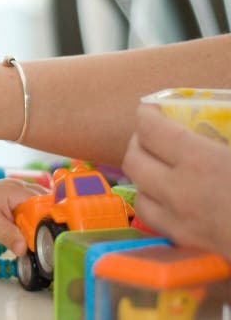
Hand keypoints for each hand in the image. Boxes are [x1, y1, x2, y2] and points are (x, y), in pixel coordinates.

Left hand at [0, 179, 46, 256]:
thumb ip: (10, 237)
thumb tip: (24, 249)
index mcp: (15, 190)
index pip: (42, 201)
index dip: (48, 217)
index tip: (51, 234)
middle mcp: (19, 188)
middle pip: (45, 201)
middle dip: (47, 219)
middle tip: (47, 237)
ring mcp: (17, 192)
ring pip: (39, 205)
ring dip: (40, 220)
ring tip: (39, 236)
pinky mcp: (15, 200)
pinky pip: (31, 208)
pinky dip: (33, 220)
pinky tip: (31, 232)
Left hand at [122, 105, 230, 258]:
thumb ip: (228, 129)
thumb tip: (221, 117)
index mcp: (200, 162)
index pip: (151, 130)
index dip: (147, 114)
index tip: (151, 108)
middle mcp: (180, 192)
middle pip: (133, 160)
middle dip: (138, 142)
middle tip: (152, 134)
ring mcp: (182, 223)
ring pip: (138, 193)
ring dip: (141, 175)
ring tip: (157, 165)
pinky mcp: (190, 246)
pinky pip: (154, 221)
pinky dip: (154, 204)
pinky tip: (170, 198)